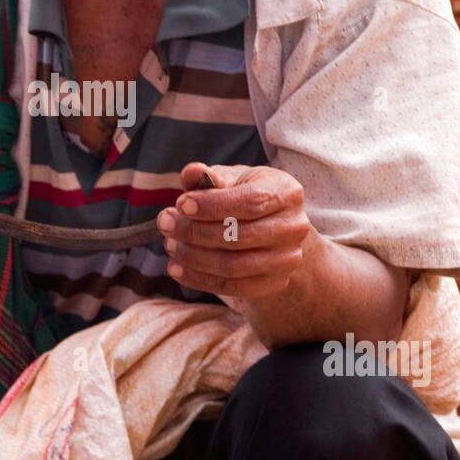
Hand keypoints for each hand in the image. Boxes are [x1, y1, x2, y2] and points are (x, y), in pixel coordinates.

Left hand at [156, 161, 311, 298]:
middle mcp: (293, 227)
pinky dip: (199, 279)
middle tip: (165, 223)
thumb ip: (211, 176)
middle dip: (195, 231)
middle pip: (239, 236)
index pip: (250, 202)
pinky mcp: (274, 283)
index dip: (212, 205)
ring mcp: (287, 259)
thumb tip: (191, 172)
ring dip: (194, 257)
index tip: (181, 204)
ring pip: (233, 265)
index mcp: (286, 193)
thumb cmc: (248, 196)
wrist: (273, 227)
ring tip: (170, 244)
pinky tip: (177, 269)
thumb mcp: (233, 179)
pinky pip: (232, 287)